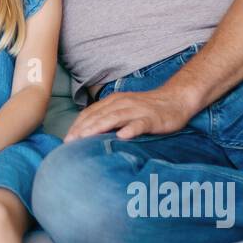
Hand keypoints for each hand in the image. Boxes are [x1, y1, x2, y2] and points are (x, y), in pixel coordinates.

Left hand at [64, 87, 197, 142]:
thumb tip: (88, 133)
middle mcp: (123, 104)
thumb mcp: (124, 109)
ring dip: (99, 127)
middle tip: (70, 142)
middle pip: (99, 115)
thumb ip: (108, 117)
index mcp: (113, 101)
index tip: (67, 139)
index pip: (91, 113)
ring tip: (86, 137)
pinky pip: (140, 124)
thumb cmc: (147, 108)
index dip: (77, 125)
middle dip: (83, 128)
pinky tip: (123, 136)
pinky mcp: (152, 118)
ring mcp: (137, 110)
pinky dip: (131, 129)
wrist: (175, 99)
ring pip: (115, 118)